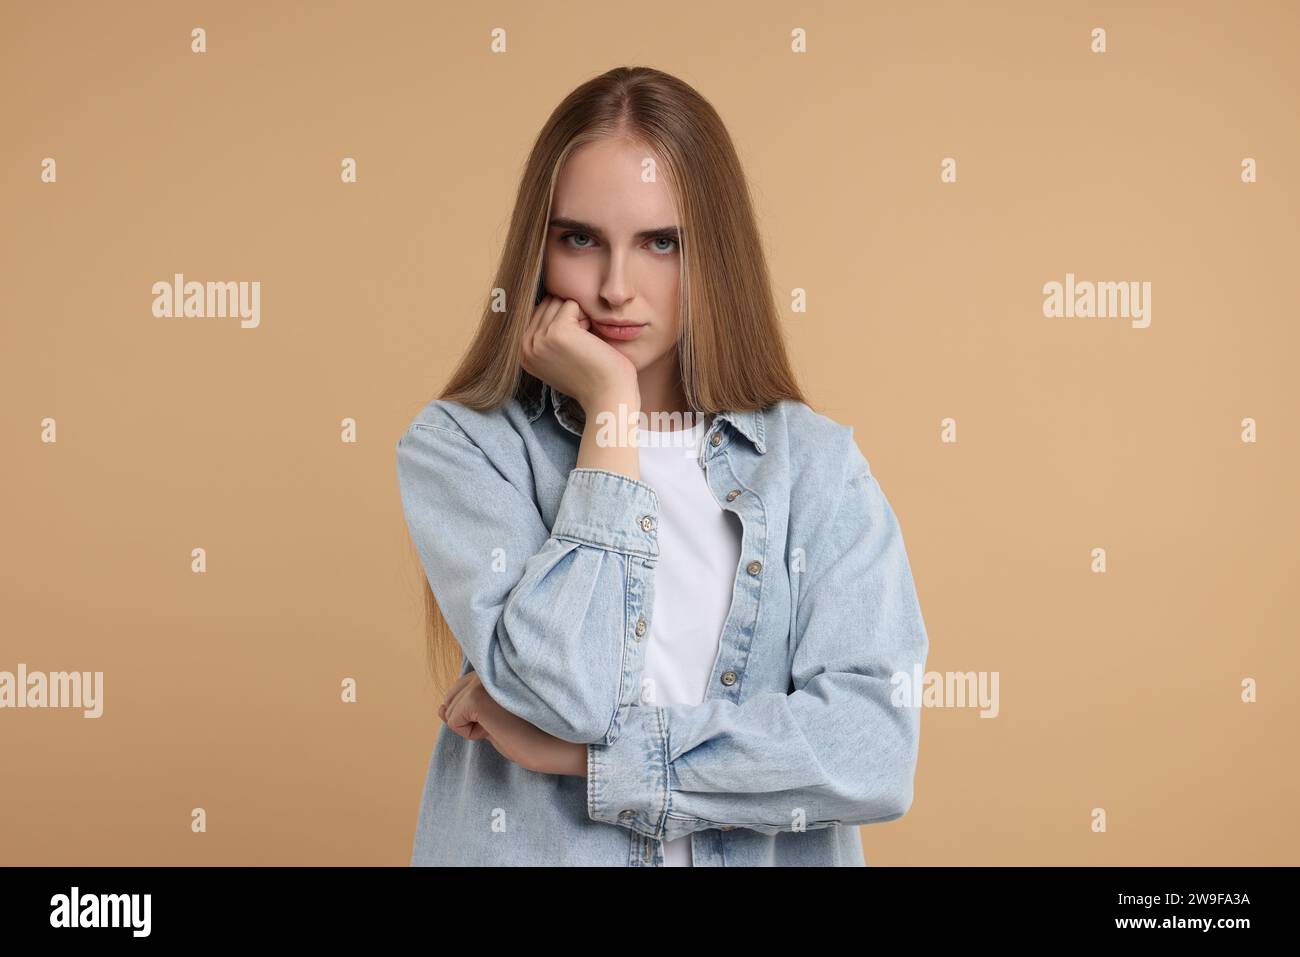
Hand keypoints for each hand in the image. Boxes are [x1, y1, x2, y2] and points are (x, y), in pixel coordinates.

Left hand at [439, 671, 586, 776]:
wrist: (568, 744)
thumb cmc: (541, 733)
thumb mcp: (502, 717)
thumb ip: (473, 708)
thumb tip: (438, 708)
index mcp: (500, 664)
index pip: (465, 686)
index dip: (479, 712)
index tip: (509, 716)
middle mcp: (491, 665)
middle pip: (452, 696)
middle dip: (472, 717)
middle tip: (508, 722)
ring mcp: (484, 678)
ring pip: (450, 709)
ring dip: (473, 725)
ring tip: (507, 724)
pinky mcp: (478, 696)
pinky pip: (453, 720)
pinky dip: (471, 733)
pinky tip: (500, 730)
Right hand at [521, 295, 638, 414]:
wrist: (607, 394)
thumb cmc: (590, 376)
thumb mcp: (557, 357)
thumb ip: (545, 334)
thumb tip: (549, 300)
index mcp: (522, 352)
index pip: (539, 312)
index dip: (562, 323)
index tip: (572, 350)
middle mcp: (525, 345)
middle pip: (547, 303)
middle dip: (569, 317)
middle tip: (580, 346)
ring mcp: (539, 338)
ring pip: (559, 301)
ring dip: (578, 317)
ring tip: (583, 344)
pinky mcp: (557, 331)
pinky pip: (572, 304)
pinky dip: (586, 318)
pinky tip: (589, 341)